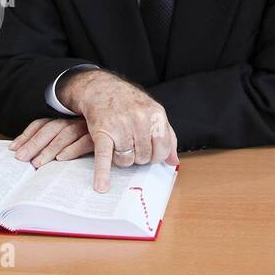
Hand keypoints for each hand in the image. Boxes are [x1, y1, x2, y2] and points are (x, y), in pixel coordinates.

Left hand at [11, 117, 92, 166]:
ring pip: (63, 135)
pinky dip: (72, 150)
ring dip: (49, 149)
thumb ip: (62, 140)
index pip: (42, 124)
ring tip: (38, 164)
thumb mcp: (77, 132)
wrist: (127, 113)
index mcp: (65, 119)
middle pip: (49, 129)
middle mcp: (74, 121)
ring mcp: (86, 126)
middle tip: (21, 159)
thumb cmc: (100, 128)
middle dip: (33, 144)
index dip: (27, 135)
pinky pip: (84, 141)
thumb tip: (35, 154)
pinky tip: (62, 159)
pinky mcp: (100, 135)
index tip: (13, 148)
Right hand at [60, 69, 178, 191]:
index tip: (147, 152)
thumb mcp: (153, 113)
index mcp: (156, 115)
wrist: (100, 88)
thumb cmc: (129, 103)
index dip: (155, 155)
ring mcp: (120, 125)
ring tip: (118, 145)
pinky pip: (105, 156)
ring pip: (126, 160)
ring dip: (121, 158)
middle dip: (136, 156)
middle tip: (129, 145)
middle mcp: (140, 119)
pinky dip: (102, 173)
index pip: (163, 150)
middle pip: (144, 157)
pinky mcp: (102, 131)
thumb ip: (167, 136)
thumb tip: (173, 161)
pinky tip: (101, 186)